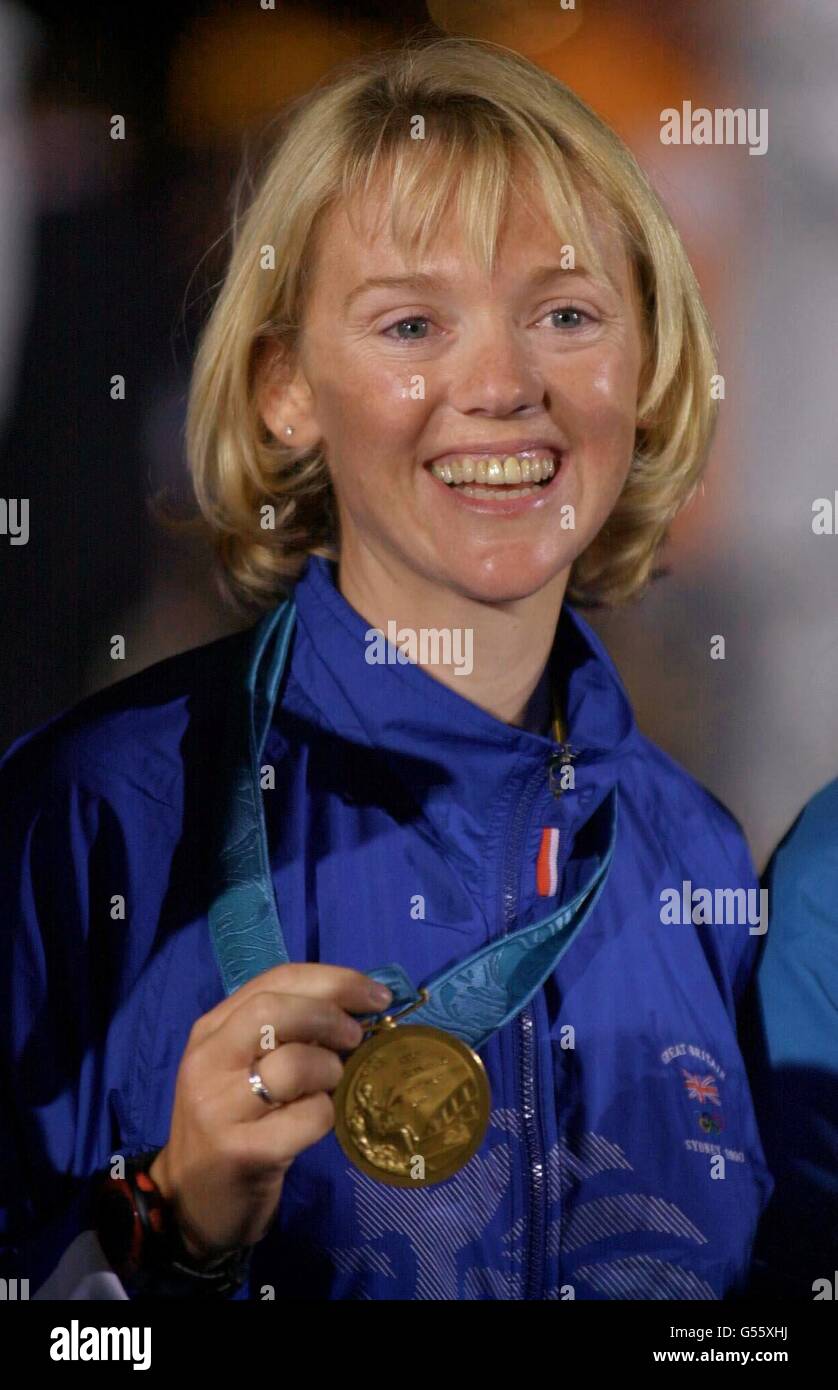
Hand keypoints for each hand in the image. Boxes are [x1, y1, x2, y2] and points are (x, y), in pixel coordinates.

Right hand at [148, 964, 390, 1261]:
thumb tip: (357, 1007)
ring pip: (293, 1065)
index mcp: (211, 1029)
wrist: (190, 1200)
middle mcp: (208, 1061)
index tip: (376, 995)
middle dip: (330, 1017)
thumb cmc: (232, 1122)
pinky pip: (306, 1117)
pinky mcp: (240, 1151)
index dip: (334, 980)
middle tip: (355, 1038)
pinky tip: (316, 1122)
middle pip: (276, 1011)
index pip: (276, 980)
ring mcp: (218, 1107)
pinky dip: (326, 1115)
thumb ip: (285, 1032)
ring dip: (330, 1070)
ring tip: (330, 1085)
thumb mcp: (243, 1066)